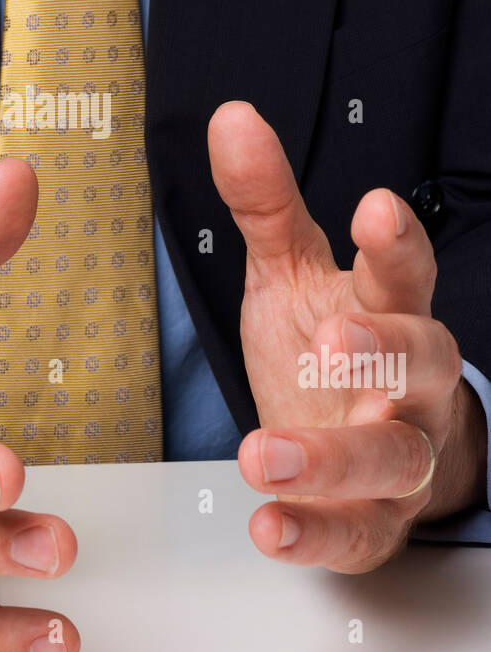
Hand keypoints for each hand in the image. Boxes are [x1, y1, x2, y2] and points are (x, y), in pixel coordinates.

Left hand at [208, 102, 486, 572]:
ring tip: (263, 454)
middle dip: (381, 351)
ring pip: (392, 458)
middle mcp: (407, 386)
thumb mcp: (289, 272)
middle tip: (334, 344)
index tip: (377, 209)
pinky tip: (269, 526)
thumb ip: (264, 204)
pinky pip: (355, 534)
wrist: (365, 445)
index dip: (395, 243)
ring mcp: (399, 457)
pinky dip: (313, 533)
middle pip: (421, 362)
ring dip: (330, 458)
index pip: (404, 272)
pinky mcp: (373, 522)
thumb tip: (231, 117)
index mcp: (387, 310)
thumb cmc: (328, 348)